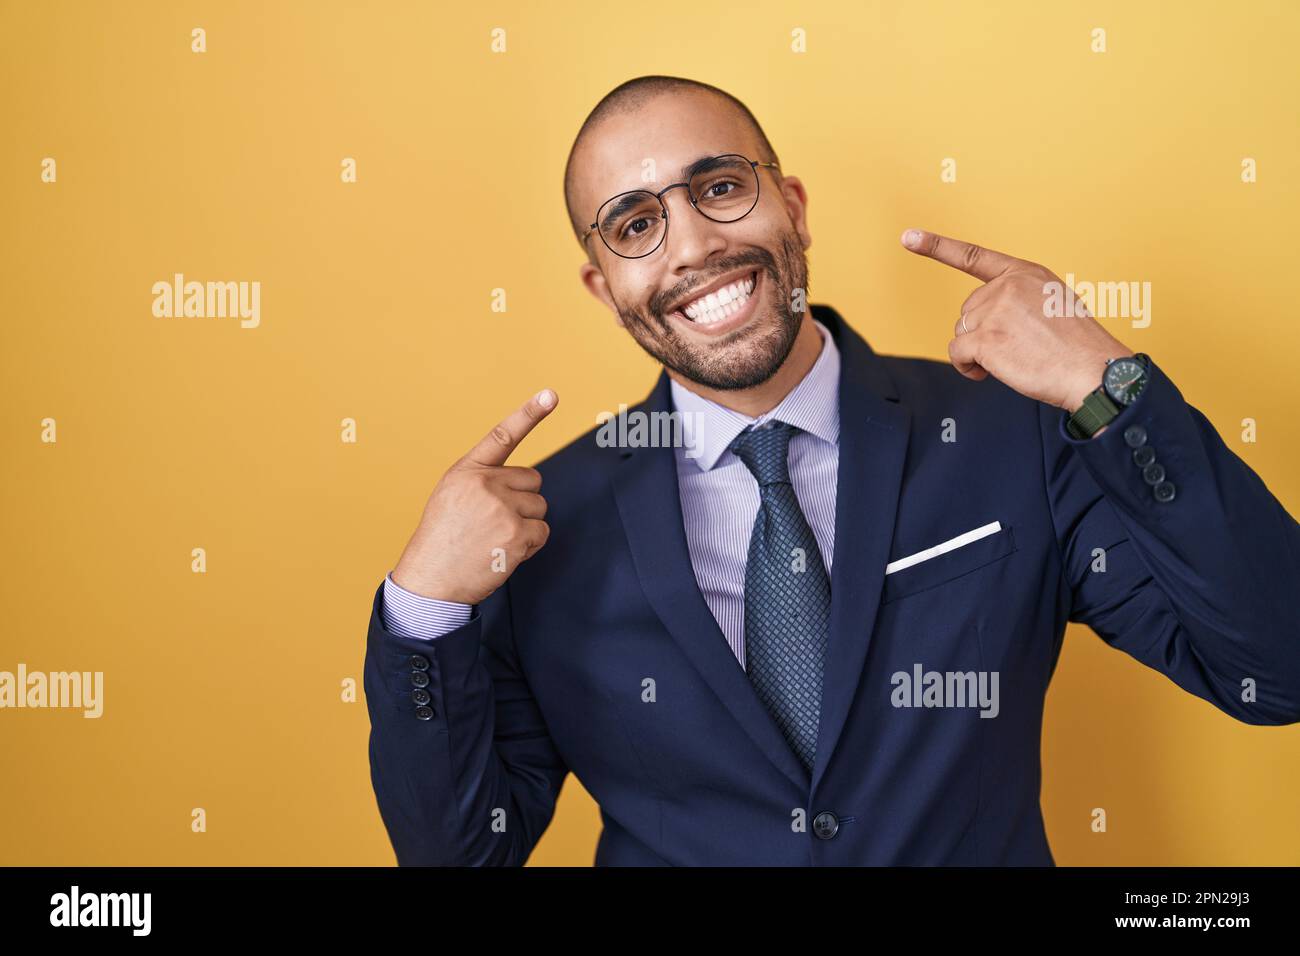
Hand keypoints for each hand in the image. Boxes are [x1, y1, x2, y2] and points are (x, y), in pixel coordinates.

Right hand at [391, 389, 556, 603]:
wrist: (431, 581)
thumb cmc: (442, 540)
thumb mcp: (451, 496)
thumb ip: (482, 481)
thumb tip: (522, 481)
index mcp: (467, 471)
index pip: (502, 436)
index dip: (529, 413)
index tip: (551, 394)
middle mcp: (485, 484)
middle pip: (534, 480)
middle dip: (523, 500)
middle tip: (496, 522)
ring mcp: (502, 508)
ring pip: (539, 507)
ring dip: (527, 525)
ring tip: (496, 539)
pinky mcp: (516, 534)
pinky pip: (542, 532)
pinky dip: (530, 545)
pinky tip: (505, 552)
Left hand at [900, 228, 1133, 411]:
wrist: (1093, 371)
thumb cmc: (1078, 346)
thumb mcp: (1053, 303)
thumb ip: (1020, 299)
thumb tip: (988, 316)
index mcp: (1025, 273)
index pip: (974, 256)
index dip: (937, 246)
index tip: (909, 236)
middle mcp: (1007, 286)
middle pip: (968, 310)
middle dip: (982, 332)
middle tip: (1016, 347)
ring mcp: (995, 310)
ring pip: (962, 333)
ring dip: (978, 352)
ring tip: (1013, 358)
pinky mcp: (985, 338)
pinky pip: (957, 353)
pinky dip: (967, 367)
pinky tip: (989, 372)